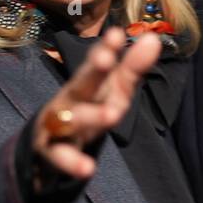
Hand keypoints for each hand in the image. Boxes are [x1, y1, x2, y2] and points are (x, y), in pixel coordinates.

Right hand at [32, 27, 160, 182]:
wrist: (49, 144)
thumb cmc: (89, 108)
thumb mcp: (114, 90)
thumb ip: (133, 67)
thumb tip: (153, 39)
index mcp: (89, 83)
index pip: (98, 63)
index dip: (107, 49)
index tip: (117, 34)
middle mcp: (71, 99)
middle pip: (82, 83)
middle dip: (93, 71)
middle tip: (106, 59)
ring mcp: (58, 124)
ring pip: (72, 119)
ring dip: (90, 116)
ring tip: (111, 115)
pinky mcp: (51, 151)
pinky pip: (61, 157)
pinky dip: (72, 162)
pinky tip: (88, 168)